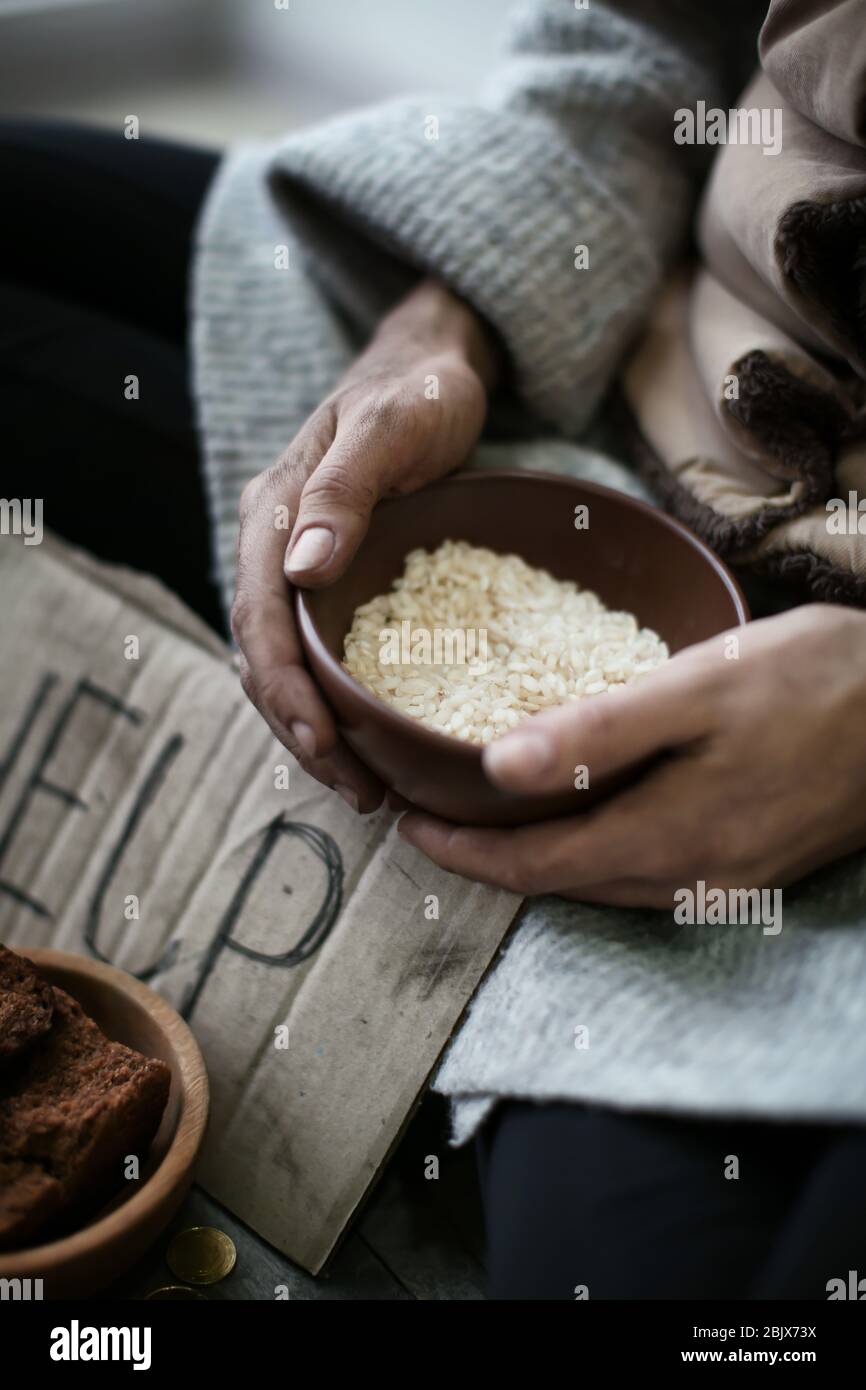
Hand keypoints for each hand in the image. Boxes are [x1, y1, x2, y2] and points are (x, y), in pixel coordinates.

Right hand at [231, 279, 498, 811]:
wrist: (435, 363)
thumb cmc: (420, 388)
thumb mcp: (391, 426)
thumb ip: (342, 490)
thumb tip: (301, 569)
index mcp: (274, 513)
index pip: (260, 617)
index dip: (286, 688)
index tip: (323, 743)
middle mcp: (275, 545)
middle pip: (266, 656)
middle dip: (301, 730)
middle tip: (357, 792)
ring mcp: (301, 565)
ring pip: (288, 665)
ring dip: (316, 730)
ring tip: (366, 787)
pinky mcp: (333, 579)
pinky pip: (320, 652)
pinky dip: (339, 703)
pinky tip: (374, 739)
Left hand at [398, 605, 865, 904]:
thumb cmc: (819, 682)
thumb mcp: (702, 686)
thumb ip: (597, 730)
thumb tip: (495, 765)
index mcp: (670, 837)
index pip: (534, 867)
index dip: (463, 852)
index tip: (406, 822)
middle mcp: (693, 879)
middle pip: (563, 885)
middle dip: (491, 858)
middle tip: (434, 816)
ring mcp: (728, 881)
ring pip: (605, 884)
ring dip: (542, 859)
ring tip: (492, 816)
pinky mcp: (753, 867)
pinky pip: (649, 874)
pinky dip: (597, 851)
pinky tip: (587, 812)